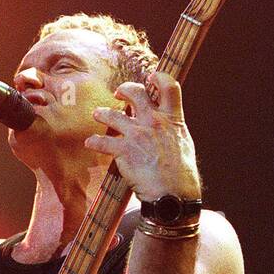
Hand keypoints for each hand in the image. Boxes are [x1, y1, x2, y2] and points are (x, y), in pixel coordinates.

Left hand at [83, 70, 200, 200]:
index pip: (169, 86)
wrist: (172, 195)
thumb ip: (172, 129)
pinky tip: (90, 143)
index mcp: (172, 119)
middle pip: (135, 92)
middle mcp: (153, 122)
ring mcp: (137, 135)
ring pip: (111, 115)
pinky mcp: (123, 151)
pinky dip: (94, 142)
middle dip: (124, 89)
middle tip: (119, 94)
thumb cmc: (181, 176)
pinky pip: (101, 142)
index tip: (151, 78)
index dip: (159, 77)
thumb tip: (167, 125)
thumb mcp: (183, 144)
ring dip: (102, 113)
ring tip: (97, 114)